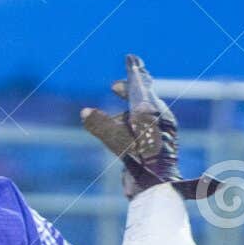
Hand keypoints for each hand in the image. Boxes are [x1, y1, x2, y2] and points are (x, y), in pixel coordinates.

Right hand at [81, 54, 219, 200]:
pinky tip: (120, 131)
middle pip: (142, 99)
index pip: (141, 86)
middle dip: (128, 92)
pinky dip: (128, 126)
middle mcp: (158, 120)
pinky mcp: (154, 148)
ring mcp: (158, 134)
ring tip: (110, 119)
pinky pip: (140, 129)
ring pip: (140, 116)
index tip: (131, 57)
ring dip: (125, 113)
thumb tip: (85, 112)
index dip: (134, 71)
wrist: (157, 187)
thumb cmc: (141, 161)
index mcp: (154, 112)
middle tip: (115, 86)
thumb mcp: (118, 140)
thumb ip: (101, 124)